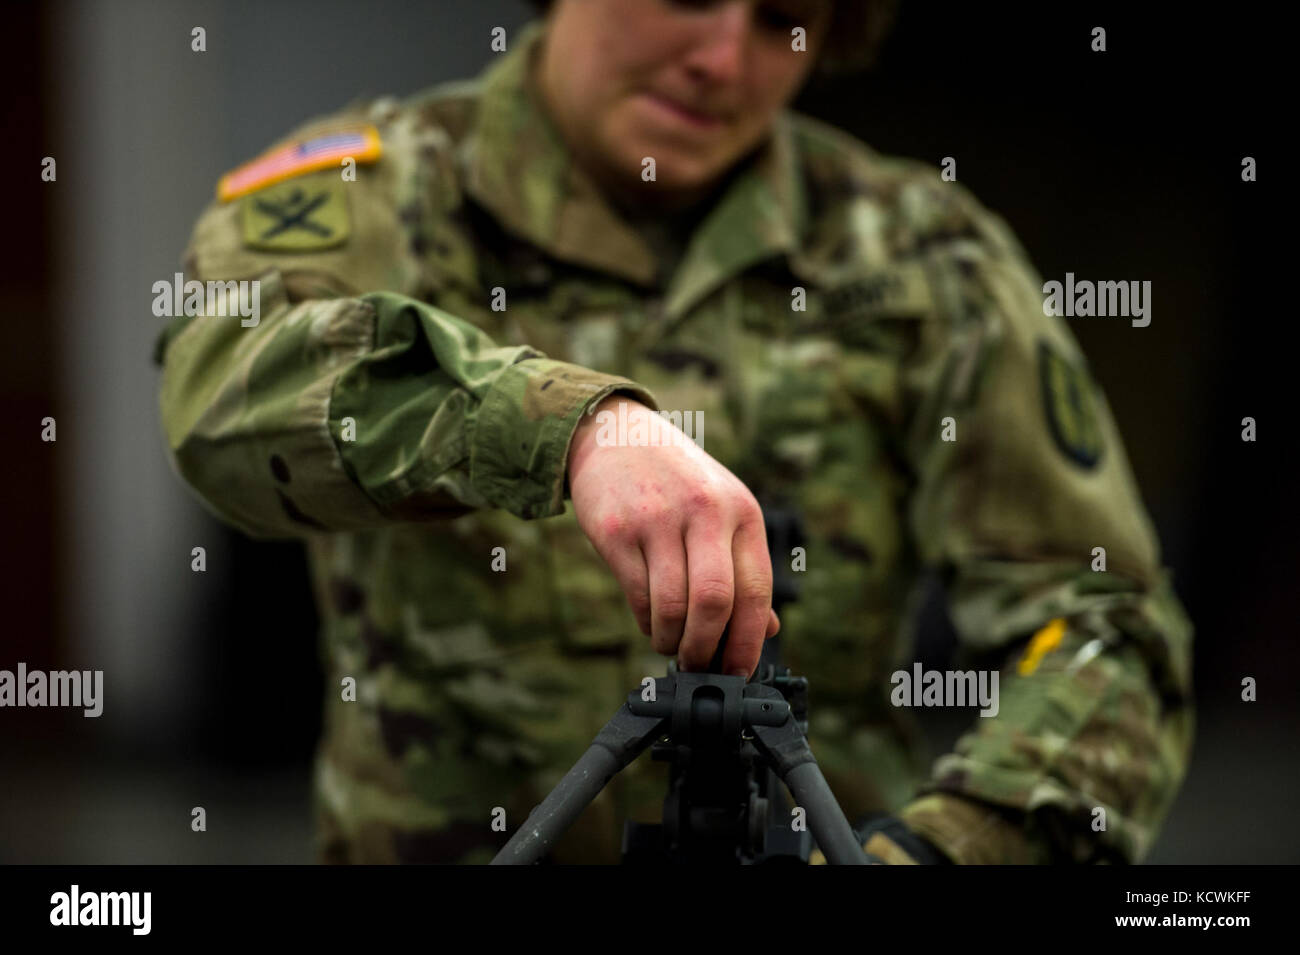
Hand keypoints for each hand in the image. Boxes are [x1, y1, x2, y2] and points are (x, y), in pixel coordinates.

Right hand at [566, 396, 779, 675]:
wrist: (614, 433)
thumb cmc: (677, 481)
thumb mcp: (722, 509)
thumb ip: (743, 566)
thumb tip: (769, 628)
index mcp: (741, 511)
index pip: (756, 591)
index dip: (749, 641)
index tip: (739, 671)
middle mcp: (704, 512)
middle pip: (714, 602)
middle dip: (707, 649)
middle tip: (699, 666)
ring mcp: (658, 519)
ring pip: (672, 607)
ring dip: (672, 641)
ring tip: (671, 645)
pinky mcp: (616, 530)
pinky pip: (638, 596)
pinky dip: (646, 622)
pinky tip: (650, 621)